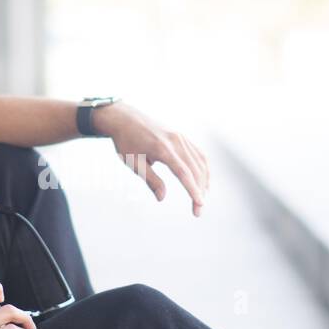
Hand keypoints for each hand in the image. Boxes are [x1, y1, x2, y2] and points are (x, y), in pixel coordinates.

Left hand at [96, 101, 210, 216]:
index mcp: (162, 148)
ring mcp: (180, 137)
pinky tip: (203, 180)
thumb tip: (162, 198)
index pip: (184, 173)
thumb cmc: (126, 142)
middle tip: (198, 211)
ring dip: (204, 181)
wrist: (124, 118)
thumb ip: (150, 180)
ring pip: (200, 162)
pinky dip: (203, 168)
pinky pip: (198, 153)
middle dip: (199, 191)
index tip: (199, 206)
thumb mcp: (134, 163)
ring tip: (201, 198)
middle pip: (195, 169)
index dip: (193, 190)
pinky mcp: (181, 136)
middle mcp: (176, 141)